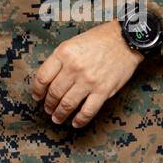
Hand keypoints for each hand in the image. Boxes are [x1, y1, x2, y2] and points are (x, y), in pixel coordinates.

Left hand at [30, 21, 144, 127]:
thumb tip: (49, 79)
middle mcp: (74, 68)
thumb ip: (60, 60)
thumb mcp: (73, 43)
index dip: (37, 90)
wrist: (125, 40)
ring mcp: (88, 81)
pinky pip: (88, 111)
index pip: (42, 77)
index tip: (37, 96)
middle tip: (47, 109)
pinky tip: (76, 123)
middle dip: (48, 104)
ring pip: (68, 104)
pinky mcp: (103, 91)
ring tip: (57, 118)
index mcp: (64, 53)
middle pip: (54, 92)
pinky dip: (80, 120)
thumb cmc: (99, 39)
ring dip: (60, 114)